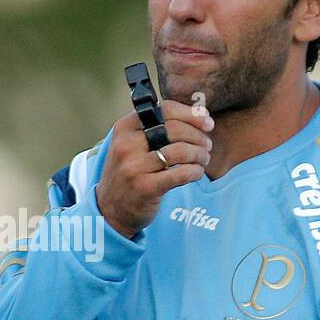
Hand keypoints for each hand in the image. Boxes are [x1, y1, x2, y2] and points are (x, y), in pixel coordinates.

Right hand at [95, 100, 213, 239]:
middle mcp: (126, 145)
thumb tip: (201, 115)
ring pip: (181, 151)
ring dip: (199, 154)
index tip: (208, 122)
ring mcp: (134, 167)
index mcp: (125, 128)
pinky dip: (195, 171)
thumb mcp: (133, 145)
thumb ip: (157, 129)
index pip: (164, 110)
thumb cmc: (131, 171)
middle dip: (198, 136)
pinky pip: (181, 174)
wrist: (111, 209)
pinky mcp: (145, 187)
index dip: (191, 114)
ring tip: (203, 159)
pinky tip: (196, 172)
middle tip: (207, 145)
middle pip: (175, 129)